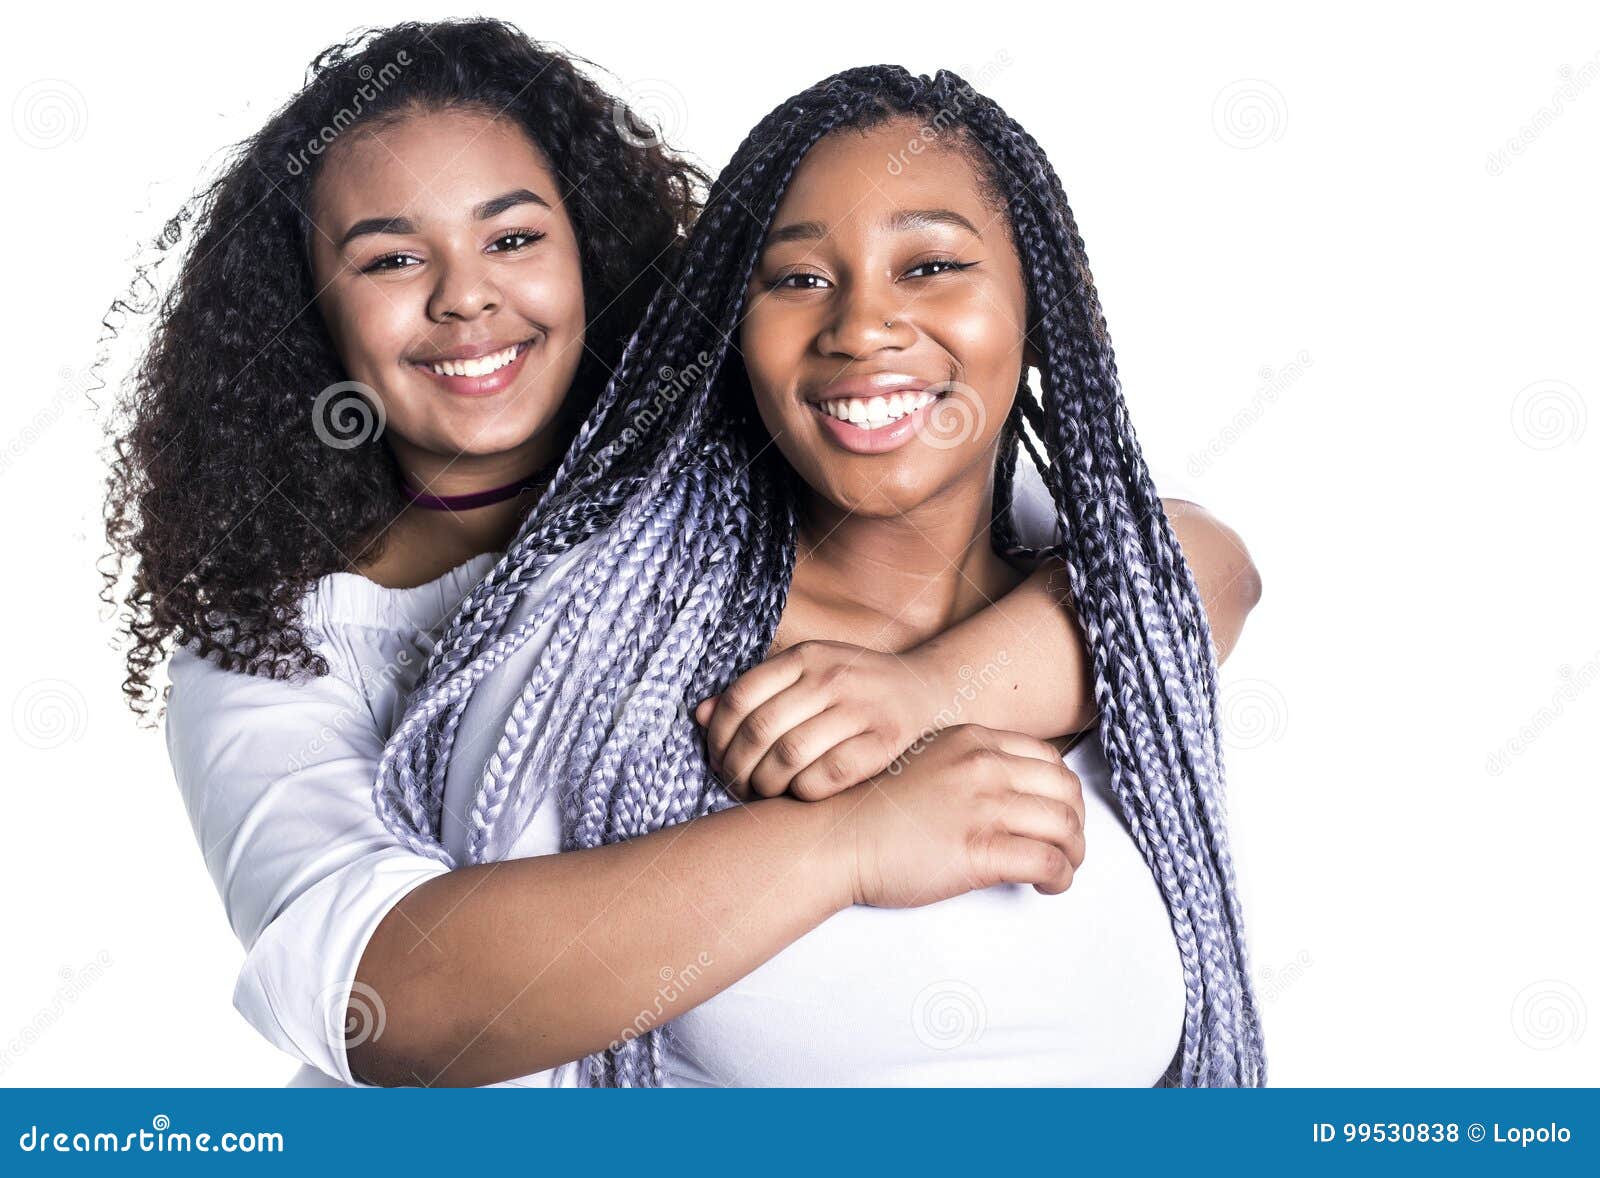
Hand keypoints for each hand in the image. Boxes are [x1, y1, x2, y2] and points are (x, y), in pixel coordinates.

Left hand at [694, 640, 944, 801]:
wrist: (923, 689)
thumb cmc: (851, 686)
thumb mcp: (804, 672)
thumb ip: (755, 690)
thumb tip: (701, 714)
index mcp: (805, 656)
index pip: (740, 696)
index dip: (718, 735)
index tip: (716, 758)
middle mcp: (831, 678)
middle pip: (760, 730)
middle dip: (736, 767)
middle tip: (733, 784)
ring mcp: (859, 709)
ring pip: (789, 755)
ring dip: (764, 784)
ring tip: (761, 792)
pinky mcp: (883, 743)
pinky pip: (827, 776)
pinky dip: (802, 791)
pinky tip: (796, 793)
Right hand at [822, 723, 1085, 905]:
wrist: (833, 838)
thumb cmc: (869, 810)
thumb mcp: (924, 764)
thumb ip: (965, 769)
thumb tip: (1004, 797)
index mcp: (972, 741)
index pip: (1048, 759)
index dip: (1061, 792)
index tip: (1056, 814)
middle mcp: (984, 766)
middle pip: (1065, 790)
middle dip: (1076, 823)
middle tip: (1067, 846)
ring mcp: (983, 806)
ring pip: (1064, 827)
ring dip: (1074, 854)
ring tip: (1061, 870)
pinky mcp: (979, 849)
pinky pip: (1047, 861)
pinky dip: (1060, 877)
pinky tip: (1048, 886)